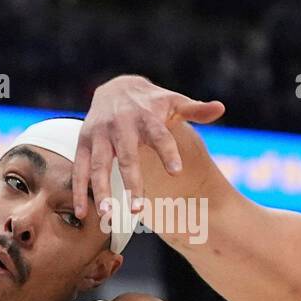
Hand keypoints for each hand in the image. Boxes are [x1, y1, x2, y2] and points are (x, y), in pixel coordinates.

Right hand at [72, 75, 223, 218]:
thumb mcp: (173, 101)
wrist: (115, 87)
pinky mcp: (84, 143)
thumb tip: (221, 108)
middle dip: (131, 181)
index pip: (159, 135)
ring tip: (107, 214)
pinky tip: (81, 213)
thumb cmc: (151, 102)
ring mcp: (99, 135)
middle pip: (127, 156)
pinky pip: (80, 169)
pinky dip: (79, 190)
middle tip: (138, 209)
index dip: (168, 152)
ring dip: (102, 189)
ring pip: (99, 165)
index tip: (176, 172)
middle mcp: (120, 125)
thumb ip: (196, 110)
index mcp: (145, 116)